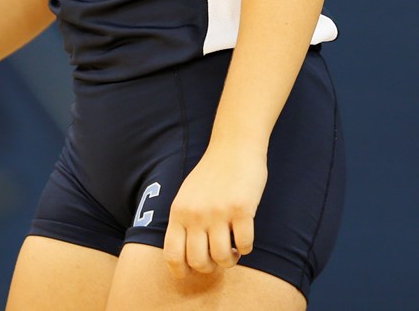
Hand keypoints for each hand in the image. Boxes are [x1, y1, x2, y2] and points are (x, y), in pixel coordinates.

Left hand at [162, 144, 267, 277]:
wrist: (234, 146)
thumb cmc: (212, 173)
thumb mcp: (187, 195)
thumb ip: (184, 221)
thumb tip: (187, 258)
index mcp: (178, 211)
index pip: (172, 254)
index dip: (181, 271)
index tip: (192, 272)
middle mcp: (195, 214)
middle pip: (198, 262)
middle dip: (211, 267)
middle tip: (219, 258)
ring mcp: (219, 212)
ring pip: (222, 258)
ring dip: (230, 260)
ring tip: (233, 250)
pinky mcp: (242, 209)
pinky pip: (245, 245)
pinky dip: (246, 248)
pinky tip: (245, 237)